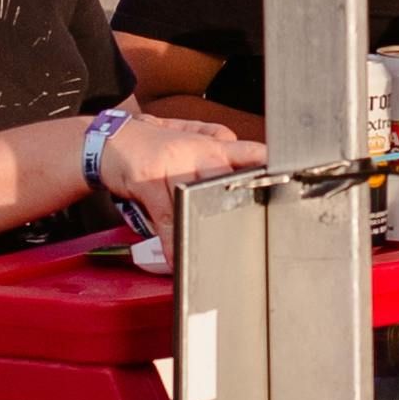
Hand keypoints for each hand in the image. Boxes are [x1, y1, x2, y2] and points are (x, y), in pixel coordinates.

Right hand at [96, 108, 265, 245]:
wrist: (111, 141)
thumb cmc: (155, 144)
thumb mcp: (191, 139)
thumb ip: (219, 148)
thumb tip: (250, 159)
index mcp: (210, 145)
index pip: (248, 151)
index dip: (268, 165)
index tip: (286, 178)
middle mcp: (194, 152)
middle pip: (224, 177)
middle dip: (236, 201)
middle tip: (252, 223)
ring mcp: (170, 166)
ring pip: (194, 200)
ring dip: (202, 226)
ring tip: (216, 250)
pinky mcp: (149, 182)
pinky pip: (166, 219)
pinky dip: (173, 242)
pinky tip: (178, 259)